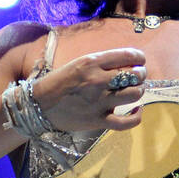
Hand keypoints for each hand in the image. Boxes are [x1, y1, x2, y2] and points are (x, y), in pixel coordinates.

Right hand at [31, 48, 147, 133]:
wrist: (38, 105)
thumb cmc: (60, 82)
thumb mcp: (79, 64)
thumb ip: (102, 64)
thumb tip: (129, 64)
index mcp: (92, 62)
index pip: (129, 55)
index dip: (139, 58)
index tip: (139, 61)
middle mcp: (97, 80)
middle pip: (136, 75)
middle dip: (140, 75)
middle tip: (137, 77)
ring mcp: (99, 102)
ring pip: (135, 94)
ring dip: (138, 91)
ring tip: (133, 91)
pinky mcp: (97, 121)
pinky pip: (127, 122)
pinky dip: (136, 116)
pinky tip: (137, 110)